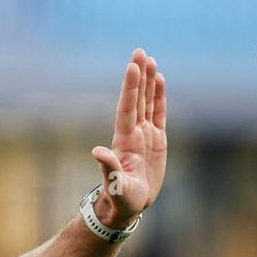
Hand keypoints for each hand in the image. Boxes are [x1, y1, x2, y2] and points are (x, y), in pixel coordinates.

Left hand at [90, 48, 167, 226]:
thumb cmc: (121, 199)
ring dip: (148, 82)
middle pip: (136, 99)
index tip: (132, 67)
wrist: (129, 205)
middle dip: (138, 76)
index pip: (128, 108)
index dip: (130, 88)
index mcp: (124, 141)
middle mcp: (133, 133)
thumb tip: (97, 152)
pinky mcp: (157, 140)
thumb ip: (108, 169)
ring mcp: (145, 135)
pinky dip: (159, 97)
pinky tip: (159, 80)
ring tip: (149, 59)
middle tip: (139, 52)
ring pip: (147, 102)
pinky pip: (159, 114)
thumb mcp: (116, 187)